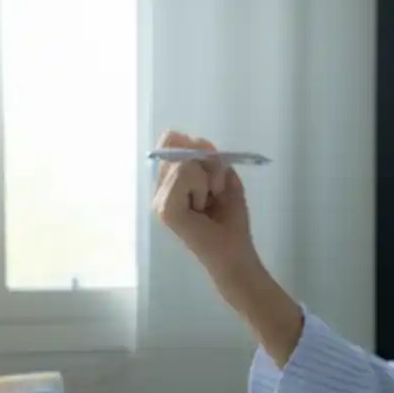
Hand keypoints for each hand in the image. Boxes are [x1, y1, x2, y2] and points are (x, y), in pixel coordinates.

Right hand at [152, 131, 258, 278]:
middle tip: (215, 188)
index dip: (193, 143)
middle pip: (174, 143)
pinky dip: (202, 186)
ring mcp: (159, 200)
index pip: (170, 140)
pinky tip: (202, 208)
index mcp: (171, 181)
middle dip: (205, 160)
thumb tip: (196, 142)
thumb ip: (209, 157)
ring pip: (183, 160)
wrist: (234, 252)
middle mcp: (160, 189)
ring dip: (208, 177)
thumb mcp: (223, 177)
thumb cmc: (230, 221)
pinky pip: (184, 173)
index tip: (213, 165)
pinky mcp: (164, 208)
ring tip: (210, 201)